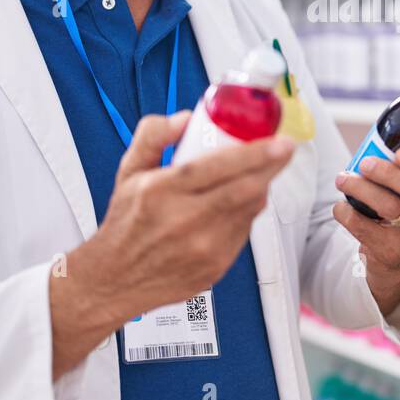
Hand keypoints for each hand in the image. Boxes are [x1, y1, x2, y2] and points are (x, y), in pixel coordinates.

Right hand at [51, 112, 295, 376]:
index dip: (255, 152)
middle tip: (285, 149)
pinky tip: (240, 202)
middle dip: (271, 166)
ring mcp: (203, 248)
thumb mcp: (128, 172)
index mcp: (162, 191)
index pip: (219, 167)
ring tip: (261, 172)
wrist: (114, 281)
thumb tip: (185, 119)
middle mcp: (185, 221)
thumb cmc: (125, 224)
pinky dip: (247, 212)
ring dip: (261, 187)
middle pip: (245, 189)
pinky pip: (244, 231)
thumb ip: (153, 136)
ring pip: (249, 209)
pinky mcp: (215, 267)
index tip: (277, 141)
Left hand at [332, 147, 399, 314]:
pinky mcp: (390, 251)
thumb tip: (377, 135)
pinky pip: (364, 228)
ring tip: (342, 179)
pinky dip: (347, 212)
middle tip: (365, 163)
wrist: (397, 258)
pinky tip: (341, 205)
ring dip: (362, 189)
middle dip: (390, 174)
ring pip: (391, 208)